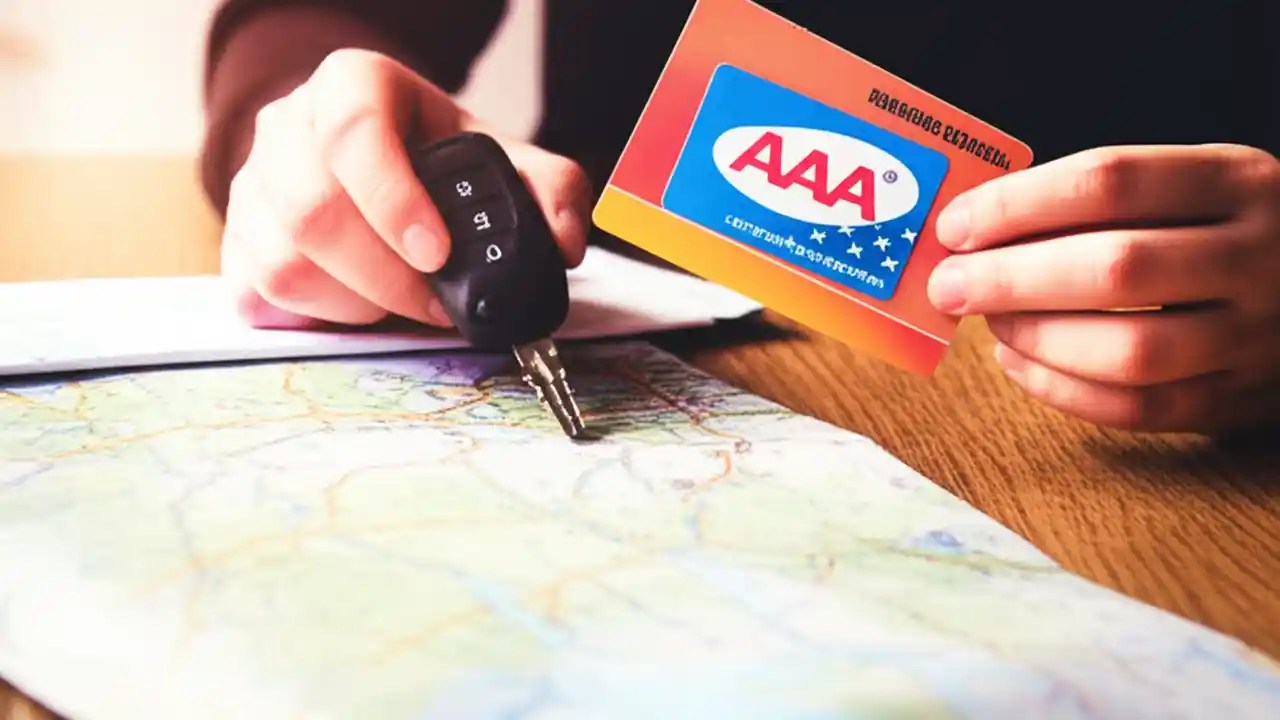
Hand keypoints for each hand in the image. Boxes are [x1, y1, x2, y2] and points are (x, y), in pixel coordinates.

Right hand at [221, 49, 591, 329]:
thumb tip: (563, 242)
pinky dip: (316, 318)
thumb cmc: (435, 161)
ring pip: (284, 264)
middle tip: (435, 304)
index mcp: (351, 87)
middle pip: (313, 212)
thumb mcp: (501, 159)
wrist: (373, 164)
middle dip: (386, 277)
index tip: (437, 252)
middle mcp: (287, 128)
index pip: (354, 132)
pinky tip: (357, 308)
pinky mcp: (235, 243)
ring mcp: (251, 187)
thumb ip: (549, 190)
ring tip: (399, 305)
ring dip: (355, 304)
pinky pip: (259, 296)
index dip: (393, 199)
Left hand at [928, 144, 1279, 432]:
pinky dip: (1061, 391)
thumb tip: (976, 229)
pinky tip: (1016, 364)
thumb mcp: (1199, 185)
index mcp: (1239, 180)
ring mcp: (1256, 335)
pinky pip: (1139, 408)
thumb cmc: (1232, 230)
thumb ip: (1106, 199)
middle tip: (949, 285)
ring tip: (989, 321)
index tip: (956, 225)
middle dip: (1010, 278)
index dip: (1017, 204)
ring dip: (1035, 337)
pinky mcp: (1240, 400)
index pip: (1110, 181)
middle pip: (1116, 267)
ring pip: (1129, 349)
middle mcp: (1256, 256)